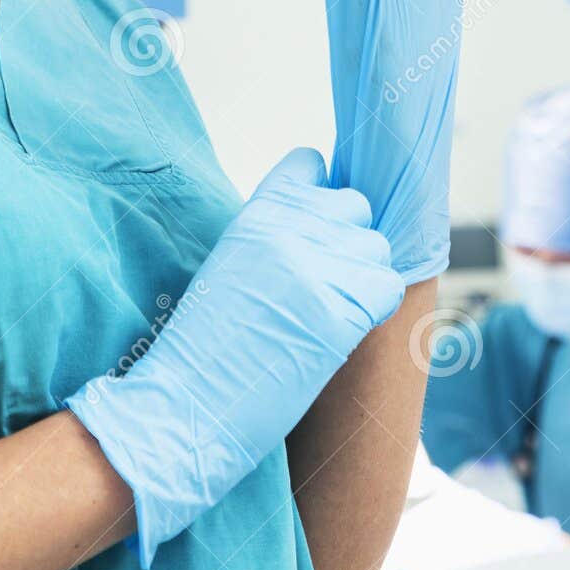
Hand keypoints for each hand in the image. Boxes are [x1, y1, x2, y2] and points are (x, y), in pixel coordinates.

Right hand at [65, 147, 401, 566]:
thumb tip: (322, 230)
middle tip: (326, 281)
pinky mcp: (340, 310)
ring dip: (364, 275)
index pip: (311, 164)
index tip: (315, 229)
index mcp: (254, 211)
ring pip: (377, 246)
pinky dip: (375, 307)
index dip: (320, 196)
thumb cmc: (203, 346)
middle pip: (355, 204)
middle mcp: (289, 226)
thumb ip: (275, 236)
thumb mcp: (230, 263)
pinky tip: (348, 329)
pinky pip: (388, 287)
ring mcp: (317, 265)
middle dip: (348, 239)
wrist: (182, 405)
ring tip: (331, 311)